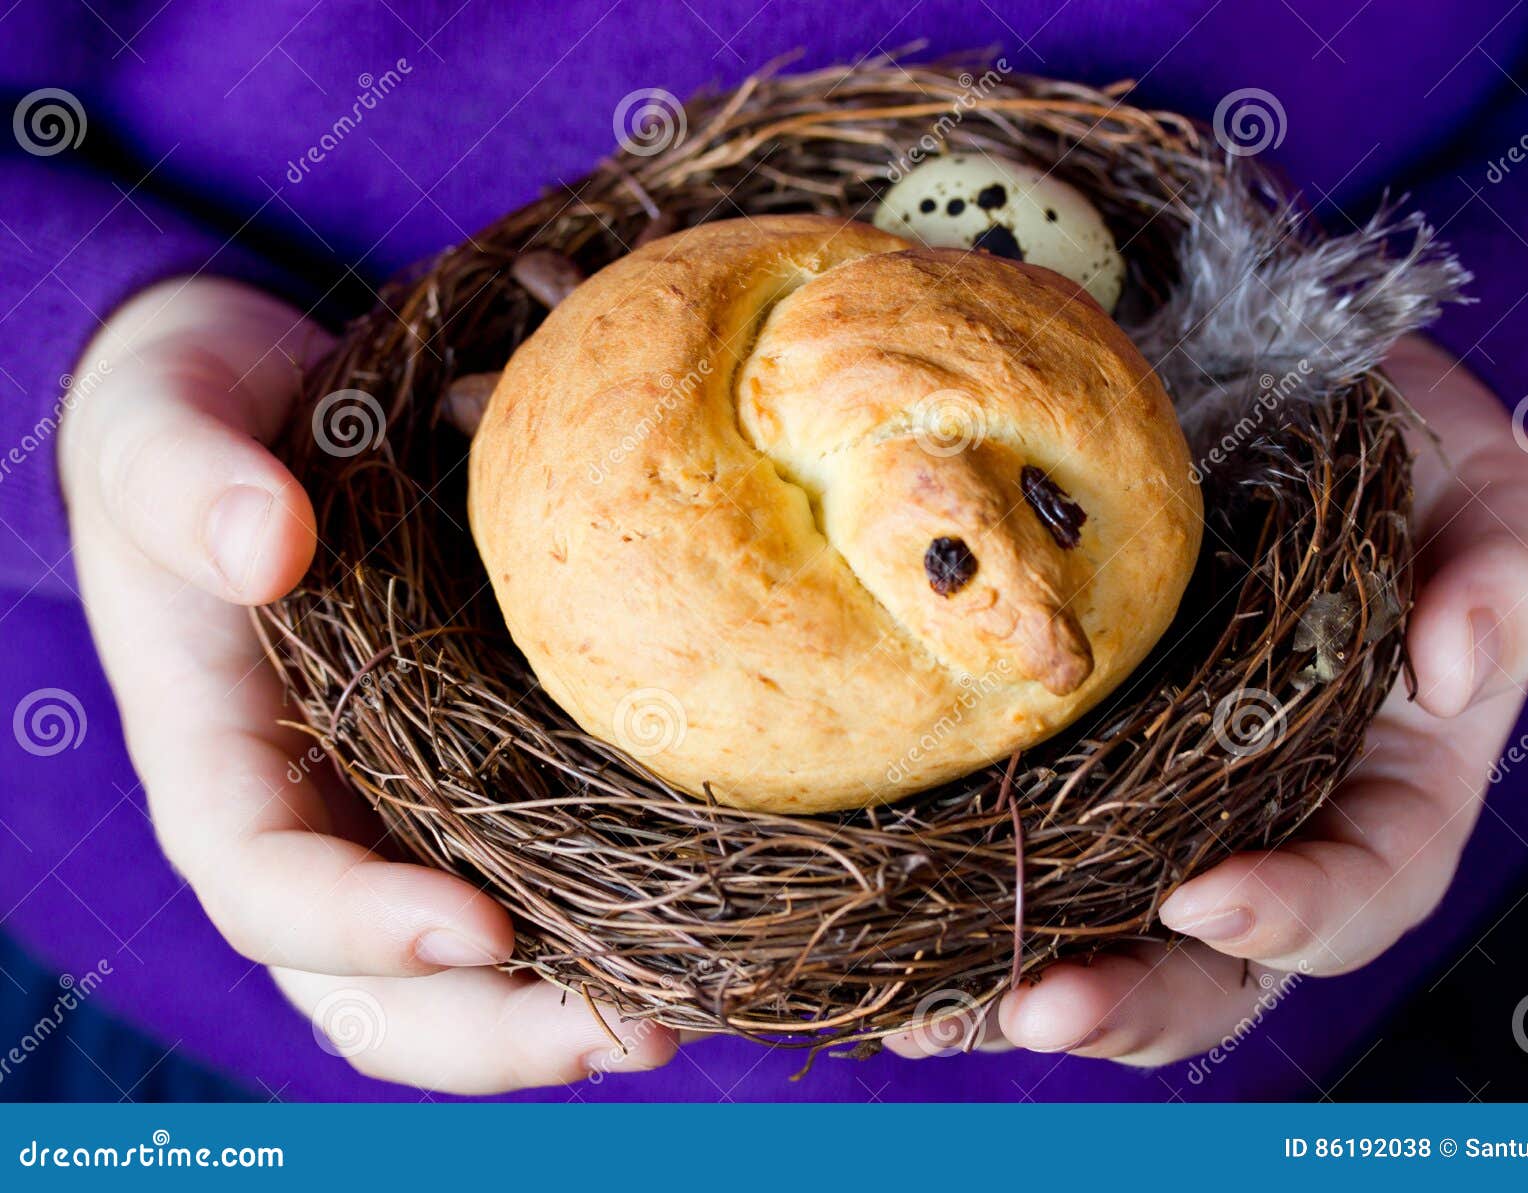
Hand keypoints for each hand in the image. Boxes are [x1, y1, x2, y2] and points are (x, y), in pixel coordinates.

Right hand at [61, 277, 678, 1091]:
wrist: (264, 416)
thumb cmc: (192, 426)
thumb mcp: (159, 427)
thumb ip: (190, 483)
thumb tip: (269, 548)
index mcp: (218, 760)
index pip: (265, 886)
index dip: (357, 929)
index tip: (474, 928)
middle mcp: (315, 813)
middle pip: (375, 985)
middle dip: (490, 1032)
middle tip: (628, 1036)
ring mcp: (403, 805)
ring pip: (465, 965)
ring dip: (566, 1009)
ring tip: (685, 1015)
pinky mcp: (484, 771)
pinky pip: (539, 872)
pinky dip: (610, 918)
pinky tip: (707, 923)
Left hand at [888, 334, 1527, 1062]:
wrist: (1247, 391)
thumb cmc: (1384, 453)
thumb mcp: (1481, 487)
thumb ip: (1511, 572)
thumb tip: (1455, 670)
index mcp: (1379, 787)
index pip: (1355, 886)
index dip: (1291, 914)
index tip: (1204, 901)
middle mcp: (1260, 822)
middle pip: (1211, 962)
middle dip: (1131, 1000)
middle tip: (1041, 1013)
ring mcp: (1149, 802)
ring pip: (1096, 937)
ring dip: (1013, 990)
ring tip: (931, 1016)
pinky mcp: (1058, 765)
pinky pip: (1010, 859)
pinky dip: (947, 915)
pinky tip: (881, 945)